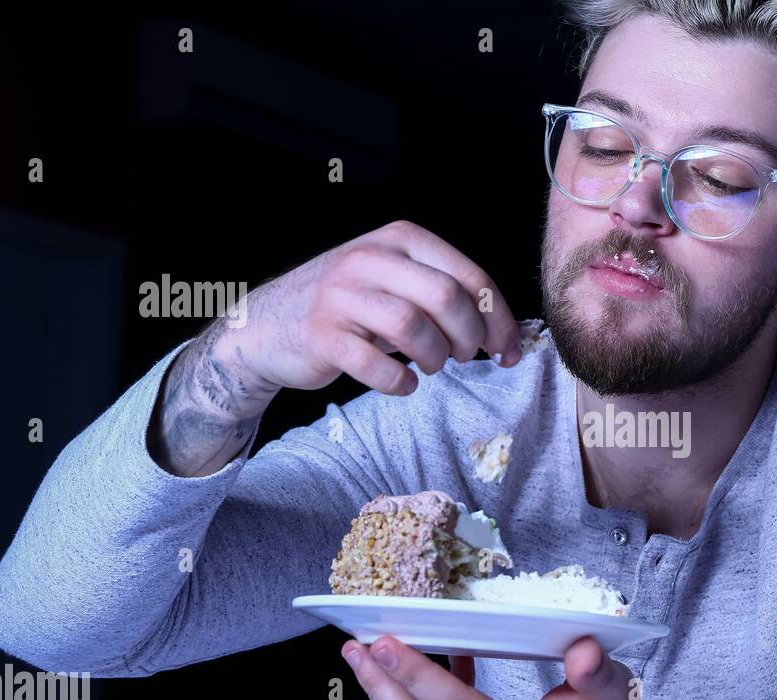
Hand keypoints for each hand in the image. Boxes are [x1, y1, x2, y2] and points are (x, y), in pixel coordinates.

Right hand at [223, 220, 523, 396]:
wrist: (267, 324)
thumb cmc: (349, 306)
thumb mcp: (395, 280)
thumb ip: (443, 293)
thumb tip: (501, 331)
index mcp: (399, 239)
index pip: (469, 275)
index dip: (499, 319)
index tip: (509, 351)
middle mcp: (370, 258)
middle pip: (447, 298)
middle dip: (470, 338)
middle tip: (466, 358)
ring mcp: (342, 295)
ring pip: (414, 328)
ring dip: (435, 358)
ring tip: (431, 366)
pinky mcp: (322, 334)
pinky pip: (377, 365)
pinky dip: (400, 382)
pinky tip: (402, 382)